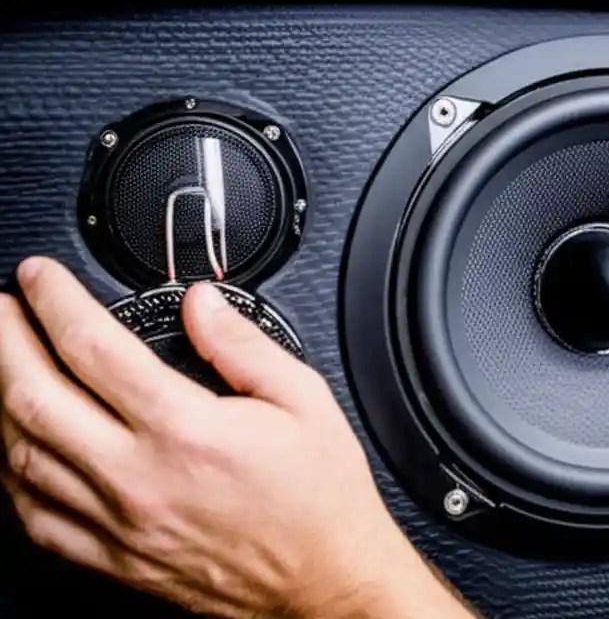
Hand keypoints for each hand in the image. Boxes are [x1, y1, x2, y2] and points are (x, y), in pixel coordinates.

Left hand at [0, 258, 471, 618]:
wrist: (326, 582)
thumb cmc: (320, 499)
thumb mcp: (305, 401)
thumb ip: (245, 346)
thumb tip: (202, 303)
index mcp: (187, 430)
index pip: (93, 348)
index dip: (53, 301)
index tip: (39, 278)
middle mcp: (140, 478)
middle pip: (35, 396)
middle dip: (6, 340)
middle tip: (2, 310)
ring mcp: (119, 524)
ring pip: (21, 455)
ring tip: (4, 363)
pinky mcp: (113, 560)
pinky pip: (33, 515)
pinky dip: (11, 472)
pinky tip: (15, 444)